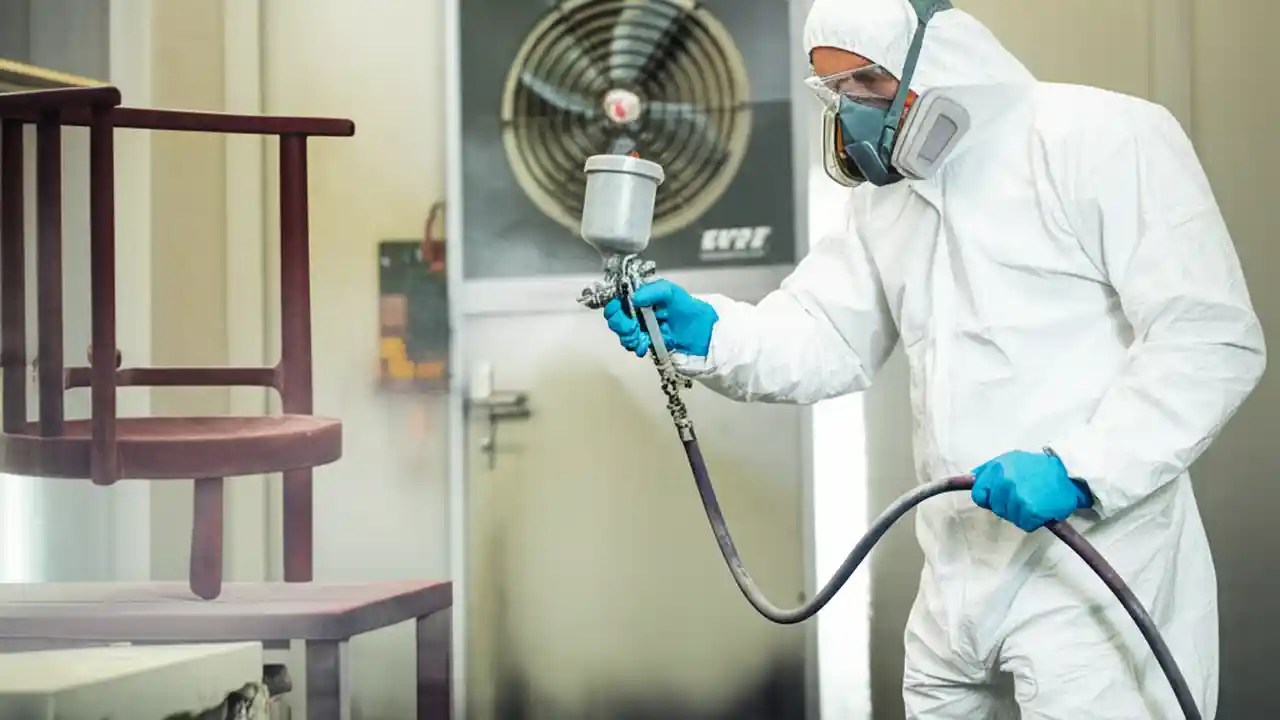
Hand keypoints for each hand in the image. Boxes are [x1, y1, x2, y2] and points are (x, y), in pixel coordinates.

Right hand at [602, 279, 717, 357]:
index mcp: (643, 295)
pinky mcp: (646, 342)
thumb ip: (654, 291)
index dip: (613, 304)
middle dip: (620, 323)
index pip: (619, 297)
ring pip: (622, 332)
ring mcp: (642, 327)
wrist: (703, 334)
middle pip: (616, 316)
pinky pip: (632, 345)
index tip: (617, 308)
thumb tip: (633, 298)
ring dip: (628, 337)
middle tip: (633, 327)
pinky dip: (636, 346)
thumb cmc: (688, 310)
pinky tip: (644, 346)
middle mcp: (639, 310)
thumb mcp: (673, 293)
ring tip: (641, 339)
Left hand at [970, 451, 1092, 531]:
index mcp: (997, 467)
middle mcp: (1005, 481)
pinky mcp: (1031, 510)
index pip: (979, 494)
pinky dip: (1033, 521)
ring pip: (1010, 517)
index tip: (1002, 496)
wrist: (1071, 473)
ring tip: (1035, 500)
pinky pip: (1024, 524)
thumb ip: (988, 470)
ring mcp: (1017, 496)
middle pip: (996, 507)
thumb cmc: (1040, 468)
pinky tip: (1041, 509)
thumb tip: (969, 479)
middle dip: (1008, 505)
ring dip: (1021, 513)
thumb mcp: (1011, 460)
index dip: (990, 498)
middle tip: (1025, 495)